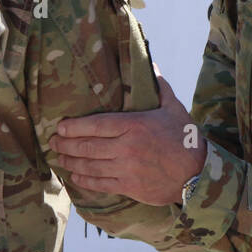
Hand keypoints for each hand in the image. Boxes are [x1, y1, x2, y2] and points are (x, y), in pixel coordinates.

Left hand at [51, 74, 206, 204]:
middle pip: (87, 146)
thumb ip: (159, 87)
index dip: (74, 127)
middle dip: (66, 145)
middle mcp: (127, 147)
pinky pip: (100, 183)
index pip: (96, 125)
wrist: (198, 174)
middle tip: (53, 143)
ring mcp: (126, 169)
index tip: (60, 127)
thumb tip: (151, 65)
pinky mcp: (129, 186)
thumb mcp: (174, 108)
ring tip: (60, 158)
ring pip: (90, 166)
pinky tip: (75, 177)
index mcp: (135, 125)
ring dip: (71, 162)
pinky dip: (84, 180)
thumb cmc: (186, 139)